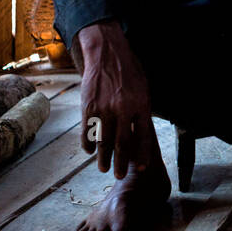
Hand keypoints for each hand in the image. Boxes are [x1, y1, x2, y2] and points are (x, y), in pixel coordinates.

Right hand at [76, 20, 155, 178]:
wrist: (107, 53)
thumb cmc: (129, 72)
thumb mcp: (143, 89)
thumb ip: (141, 111)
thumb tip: (139, 135)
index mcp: (141, 105)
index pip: (144, 136)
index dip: (142, 154)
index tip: (142, 168)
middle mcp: (123, 109)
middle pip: (122, 143)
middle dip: (121, 163)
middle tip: (118, 176)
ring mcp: (104, 109)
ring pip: (103, 141)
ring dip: (102, 157)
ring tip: (103, 168)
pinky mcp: (88, 107)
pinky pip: (87, 131)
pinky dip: (87, 143)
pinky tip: (89, 150)